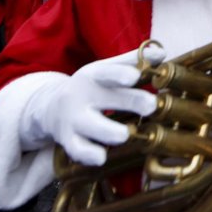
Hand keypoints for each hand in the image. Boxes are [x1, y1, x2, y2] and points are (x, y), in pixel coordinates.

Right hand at [25, 47, 163, 165]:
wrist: (50, 107)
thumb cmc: (90, 86)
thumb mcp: (106, 69)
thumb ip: (132, 61)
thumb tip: (162, 53)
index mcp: (94, 75)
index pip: (107, 72)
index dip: (121, 73)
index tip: (136, 76)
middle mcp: (82, 95)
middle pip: (107, 98)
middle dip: (131, 101)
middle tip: (151, 105)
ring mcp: (74, 119)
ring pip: (92, 126)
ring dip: (110, 131)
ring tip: (125, 134)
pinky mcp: (69, 140)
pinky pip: (78, 150)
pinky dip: (89, 154)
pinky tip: (102, 157)